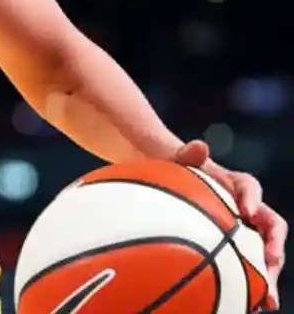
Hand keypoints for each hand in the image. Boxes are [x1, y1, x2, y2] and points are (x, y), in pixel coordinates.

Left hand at [175, 140, 286, 309]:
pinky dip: (250, 285)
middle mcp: (246, 207)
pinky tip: (249, 305)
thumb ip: (188, 154)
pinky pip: (248, 266)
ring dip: (267, 276)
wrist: (170, 177)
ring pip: (264, 253)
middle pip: (269, 229)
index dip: (251, 199)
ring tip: (267, 299)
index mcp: (234, 183)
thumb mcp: (177, 158)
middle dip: (273, 250)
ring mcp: (242, 229)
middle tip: (269, 268)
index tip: (245, 212)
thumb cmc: (175, 168)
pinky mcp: (234, 246)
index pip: (250, 187)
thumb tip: (199, 147)